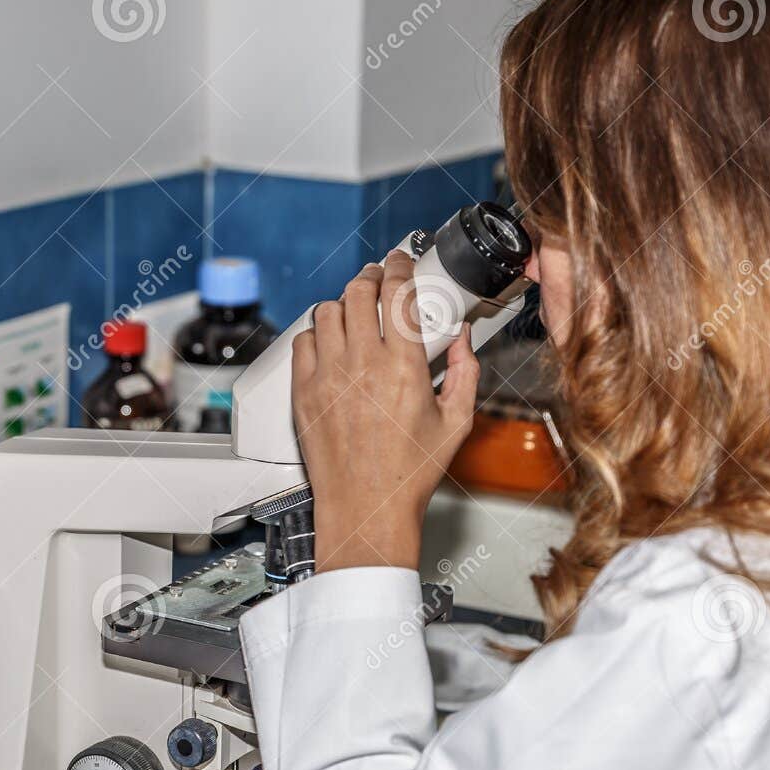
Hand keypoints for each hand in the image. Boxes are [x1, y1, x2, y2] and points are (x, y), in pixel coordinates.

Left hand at [292, 250, 479, 572]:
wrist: (365, 509)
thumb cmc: (409, 475)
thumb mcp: (456, 423)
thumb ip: (466, 372)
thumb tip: (464, 337)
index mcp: (403, 368)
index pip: (398, 294)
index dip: (400, 267)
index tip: (402, 261)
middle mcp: (362, 366)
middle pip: (357, 292)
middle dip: (370, 276)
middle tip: (378, 279)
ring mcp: (327, 378)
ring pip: (326, 312)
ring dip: (342, 303)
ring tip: (354, 310)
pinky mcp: (303, 393)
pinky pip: (303, 342)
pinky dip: (316, 333)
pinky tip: (330, 341)